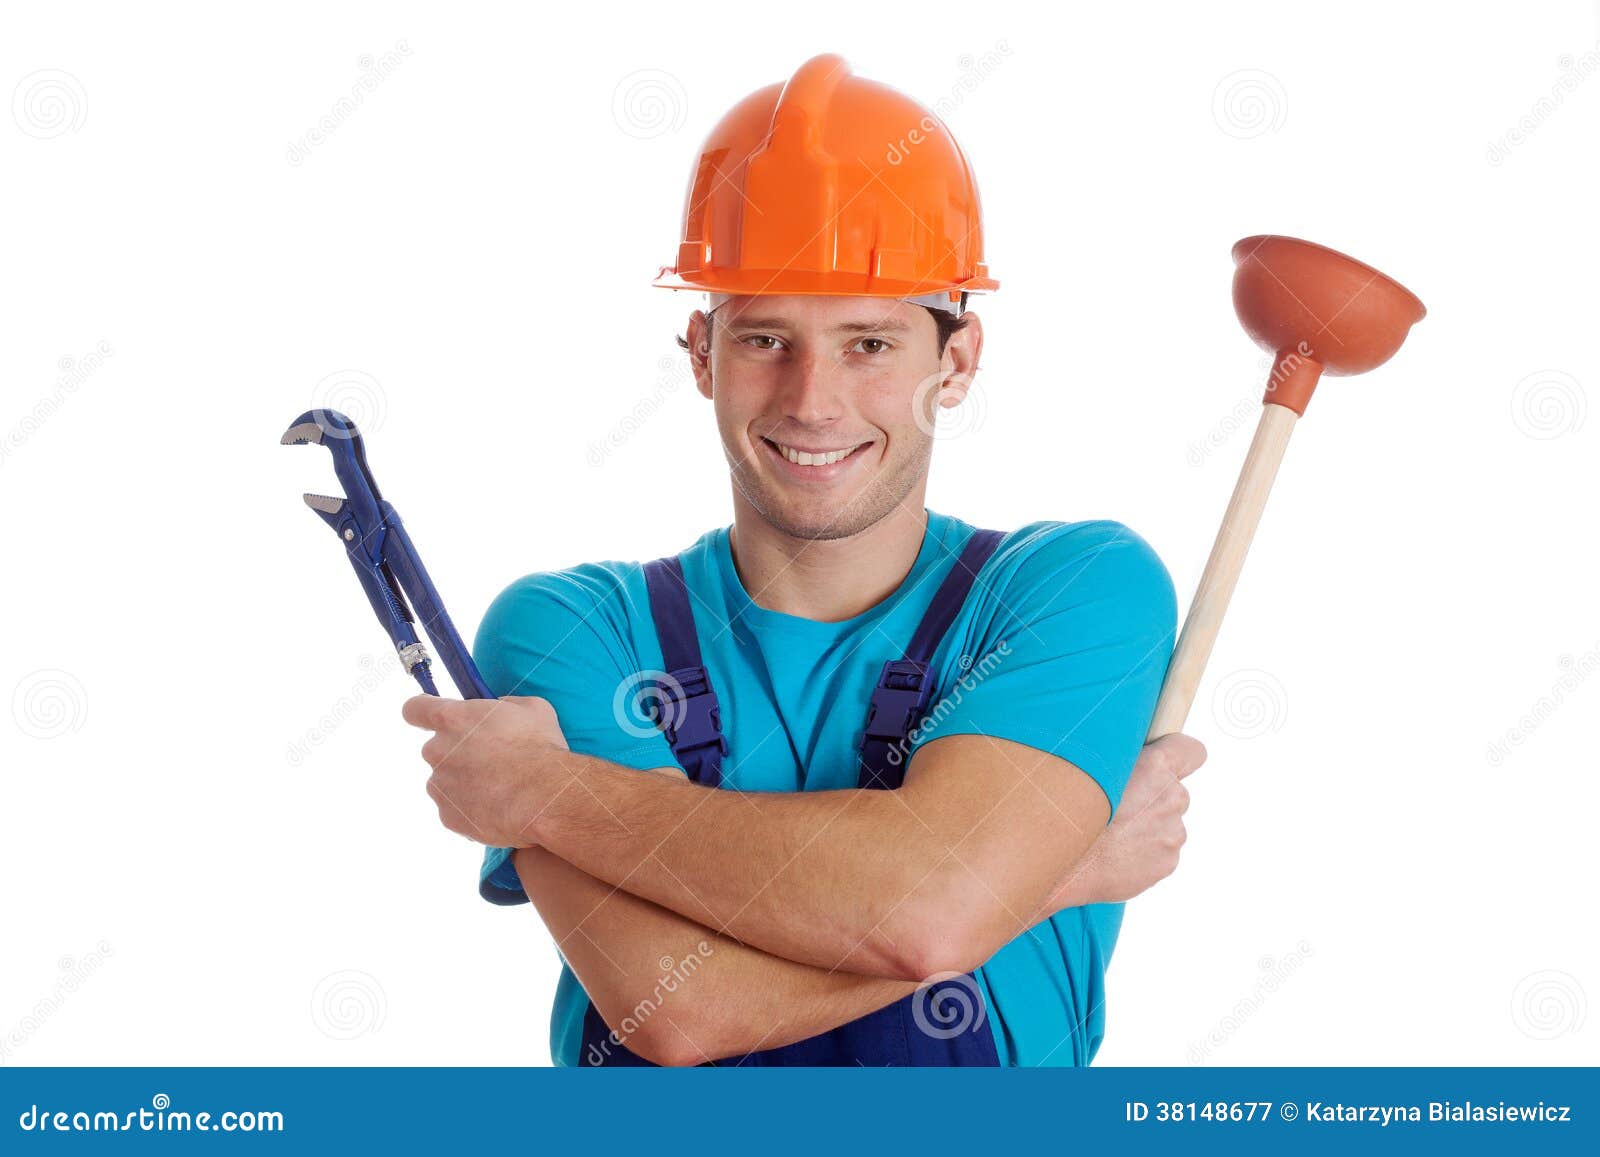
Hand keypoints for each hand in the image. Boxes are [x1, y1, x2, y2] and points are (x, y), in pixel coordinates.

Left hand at [401, 694, 569, 847]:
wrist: (544, 799)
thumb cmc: (540, 750)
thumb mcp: (532, 708)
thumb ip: (506, 704)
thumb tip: (500, 708)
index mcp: (453, 719)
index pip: (414, 709)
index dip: (422, 711)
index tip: (431, 716)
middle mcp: (437, 751)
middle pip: (437, 748)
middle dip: (458, 752)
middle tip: (491, 759)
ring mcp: (439, 787)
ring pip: (445, 780)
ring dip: (465, 781)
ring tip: (500, 787)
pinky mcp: (447, 816)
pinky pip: (454, 808)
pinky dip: (471, 808)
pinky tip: (498, 806)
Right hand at [1047, 732, 1204, 907]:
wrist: (1059, 858)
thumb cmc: (1067, 808)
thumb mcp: (1092, 765)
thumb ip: (1124, 759)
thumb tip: (1131, 757)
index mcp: (1156, 767)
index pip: (1192, 751)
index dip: (1178, 754)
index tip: (1164, 760)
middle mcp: (1172, 798)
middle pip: (1174, 792)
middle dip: (1152, 796)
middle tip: (1118, 806)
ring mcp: (1172, 834)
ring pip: (1166, 824)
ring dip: (1146, 827)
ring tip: (1111, 835)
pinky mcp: (1167, 862)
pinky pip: (1160, 852)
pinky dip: (1142, 852)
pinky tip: (1114, 854)